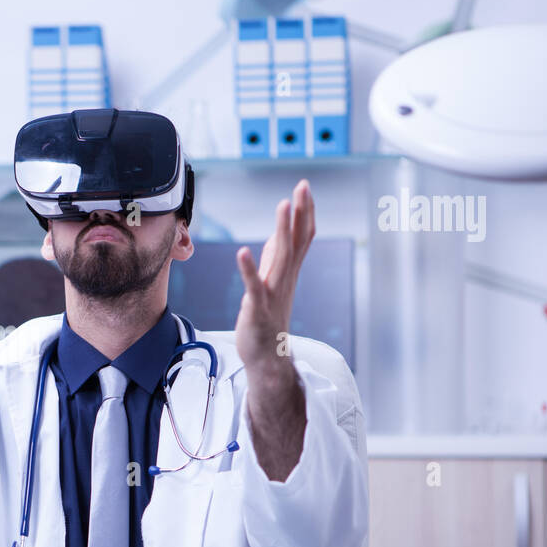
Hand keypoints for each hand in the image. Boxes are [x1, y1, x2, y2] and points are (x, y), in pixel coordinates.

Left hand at [234, 179, 315, 377]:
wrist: (268, 359)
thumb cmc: (267, 321)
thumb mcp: (270, 284)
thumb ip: (273, 260)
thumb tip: (274, 236)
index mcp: (288, 274)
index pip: (301, 238)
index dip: (304, 213)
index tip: (304, 188)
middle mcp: (284, 280)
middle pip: (296, 242)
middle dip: (299, 214)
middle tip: (302, 187)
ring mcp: (272, 294)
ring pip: (280, 258)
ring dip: (281, 232)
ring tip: (282, 206)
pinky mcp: (257, 308)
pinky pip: (253, 286)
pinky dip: (248, 269)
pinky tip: (242, 251)